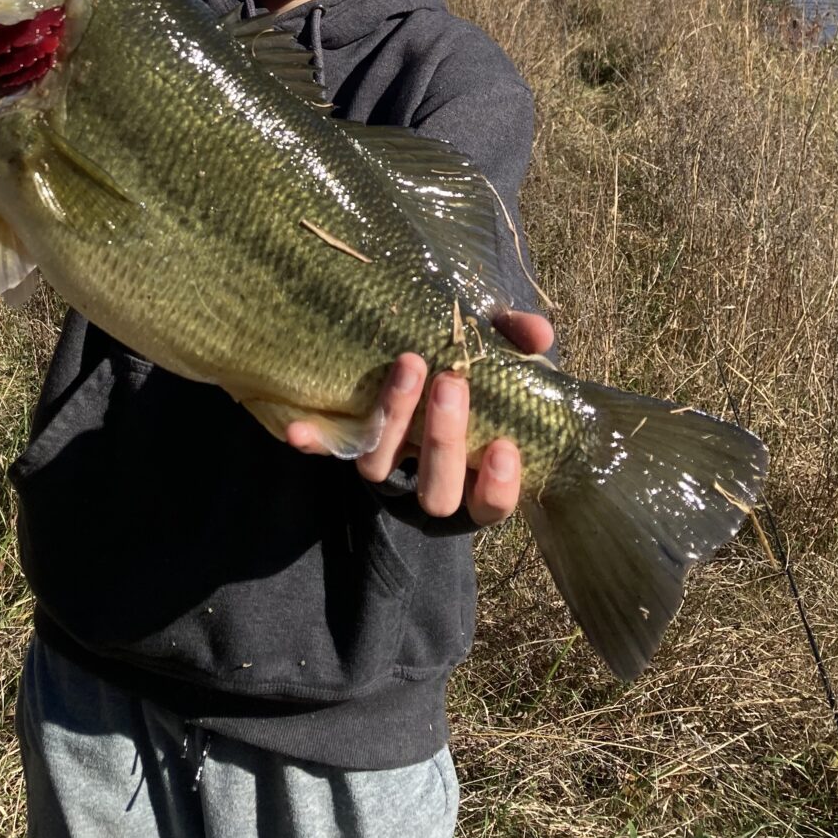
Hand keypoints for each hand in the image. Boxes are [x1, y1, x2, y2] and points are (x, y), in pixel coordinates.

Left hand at [286, 308, 555, 522]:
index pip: (492, 504)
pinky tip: (298, 430)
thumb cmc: (476, 375)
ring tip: (408, 366)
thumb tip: (539, 333)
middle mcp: (430, 485)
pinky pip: (330, 450)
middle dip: (443, 440)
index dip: (497, 486)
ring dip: (394, 421)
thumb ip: (520, 345)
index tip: (502, 446)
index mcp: (477, 478)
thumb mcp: (503, 361)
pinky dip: (316, 443)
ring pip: (381, 471)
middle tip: (450, 384)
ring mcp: (388, 470)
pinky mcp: (352, 448)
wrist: (424, 368)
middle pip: (436, 493)